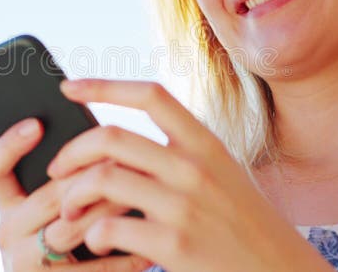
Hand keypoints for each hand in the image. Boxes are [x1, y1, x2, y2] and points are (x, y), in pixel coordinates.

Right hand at [0, 116, 154, 270]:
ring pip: (68, 229)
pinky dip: (121, 257)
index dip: (9, 145)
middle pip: (48, 196)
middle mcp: (8, 230)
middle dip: (92, 178)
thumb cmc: (72, 232)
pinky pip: (89, 269)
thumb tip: (104, 140)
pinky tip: (145, 244)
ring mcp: (23, 261)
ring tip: (139, 198)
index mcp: (8, 201)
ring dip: (107, 212)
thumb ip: (67, 175)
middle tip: (127, 161)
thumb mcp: (58, 201)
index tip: (37, 124)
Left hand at [47, 79, 333, 271]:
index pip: (150, 95)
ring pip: (103, 180)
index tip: (68, 87)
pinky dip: (92, 236)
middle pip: (111, 137)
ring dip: (71, 197)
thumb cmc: (243, 224)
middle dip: (70, 152)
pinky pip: (111, 229)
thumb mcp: (221, 175)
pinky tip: (96, 244)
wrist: (280, 271)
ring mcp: (185, 205)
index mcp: (205, 143)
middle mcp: (195, 166)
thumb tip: (119, 148)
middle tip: (57, 170)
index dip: (103, 85)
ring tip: (68, 214)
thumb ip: (178, 156)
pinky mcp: (176, 244)